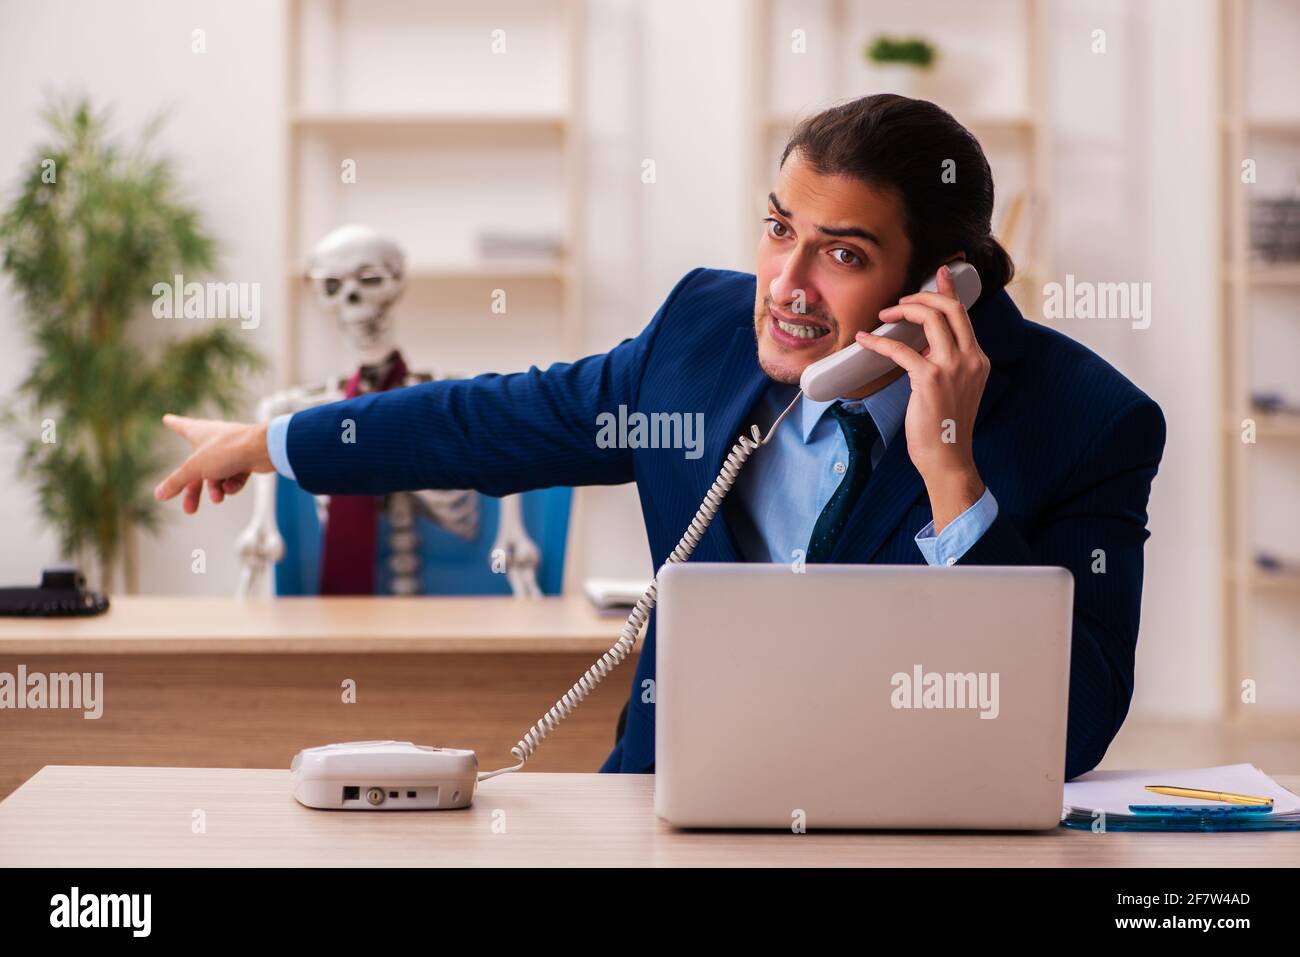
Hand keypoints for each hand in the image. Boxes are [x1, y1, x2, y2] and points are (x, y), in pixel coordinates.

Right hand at [154, 414, 273, 513]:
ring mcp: (231, 450)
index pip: (182, 426)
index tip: (167, 418)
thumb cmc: (226, 451)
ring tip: (218, 498)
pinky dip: (232, 485)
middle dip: (193, 490)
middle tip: (189, 510)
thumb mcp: (195, 468)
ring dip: (215, 490)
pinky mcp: (246, 460)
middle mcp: (214, 440)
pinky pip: (234, 477)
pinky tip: (232, 487)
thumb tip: (158, 494)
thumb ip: (177, 482)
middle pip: (197, 467)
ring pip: (217, 475)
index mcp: (199, 433)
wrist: (263, 450)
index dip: (174, 423)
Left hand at [855, 264, 989, 532]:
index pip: (964, 315)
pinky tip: (865, 340)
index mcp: (978, 359)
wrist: (948, 458)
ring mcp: (953, 367)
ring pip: (931, 319)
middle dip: (923, 297)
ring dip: (904, 310)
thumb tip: (924, 346)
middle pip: (950, 309)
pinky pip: (901, 348)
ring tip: (884, 314)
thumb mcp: (954, 389)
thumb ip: (945, 364)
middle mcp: (970, 359)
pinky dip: (880, 341)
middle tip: (899, 300)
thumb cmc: (944, 428)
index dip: (950, 291)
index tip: (939, 273)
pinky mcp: (930, 379)